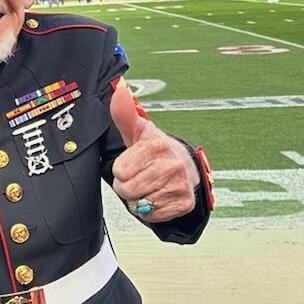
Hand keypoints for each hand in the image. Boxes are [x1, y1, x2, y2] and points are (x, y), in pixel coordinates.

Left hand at [109, 80, 199, 222]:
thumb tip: (119, 87)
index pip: (119, 171)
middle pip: (127, 189)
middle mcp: (172, 164)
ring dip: (138, 199)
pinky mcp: (185, 203)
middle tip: (138, 177)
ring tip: (148, 186)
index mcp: (157, 145)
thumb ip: (124, 112)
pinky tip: (158, 196)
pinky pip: (153, 216)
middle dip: (127, 186)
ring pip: (139, 203)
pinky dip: (151, 211)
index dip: (121, 170)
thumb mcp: (138, 130)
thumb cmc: (153, 149)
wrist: (184, 168)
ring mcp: (180, 185)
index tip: (131, 164)